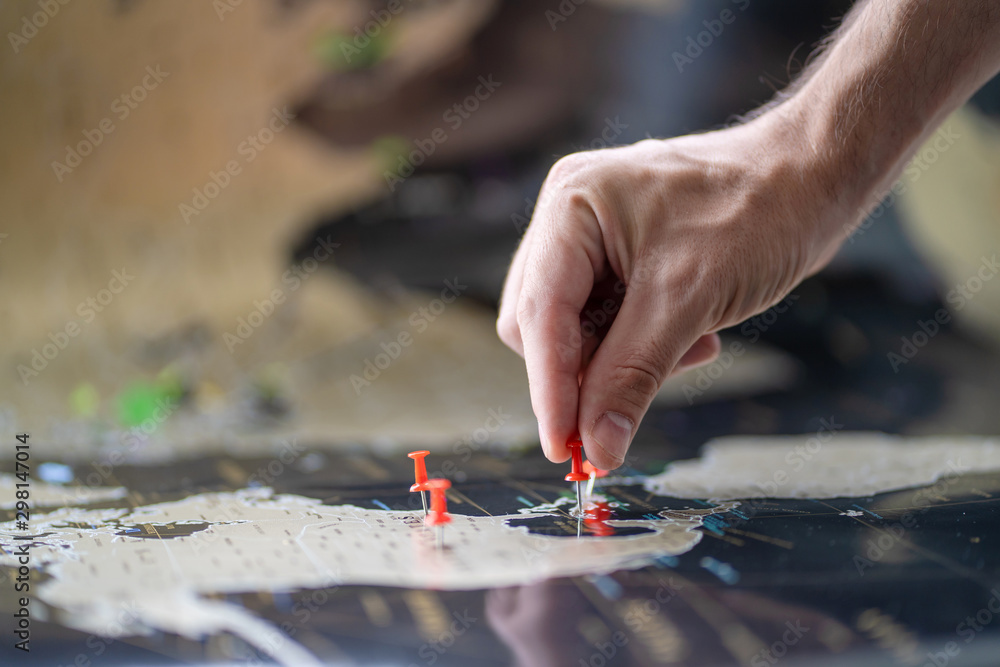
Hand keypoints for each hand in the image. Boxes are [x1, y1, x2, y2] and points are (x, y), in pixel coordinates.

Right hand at [497, 114, 846, 468]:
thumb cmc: (757, 212)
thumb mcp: (688, 301)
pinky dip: (642, 344)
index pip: (538, 315)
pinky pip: (606, 321)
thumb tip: (597, 447)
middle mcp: (568, 218)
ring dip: (623, 358)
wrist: (813, 176)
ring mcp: (592, 236)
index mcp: (571, 208)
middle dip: (590, 370)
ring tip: (690, 346)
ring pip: (574, 331)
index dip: (549, 388)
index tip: (565, 450)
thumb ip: (632, 376)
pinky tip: (693, 334)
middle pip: (542, 326)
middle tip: (634, 400)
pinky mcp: (618, 255)